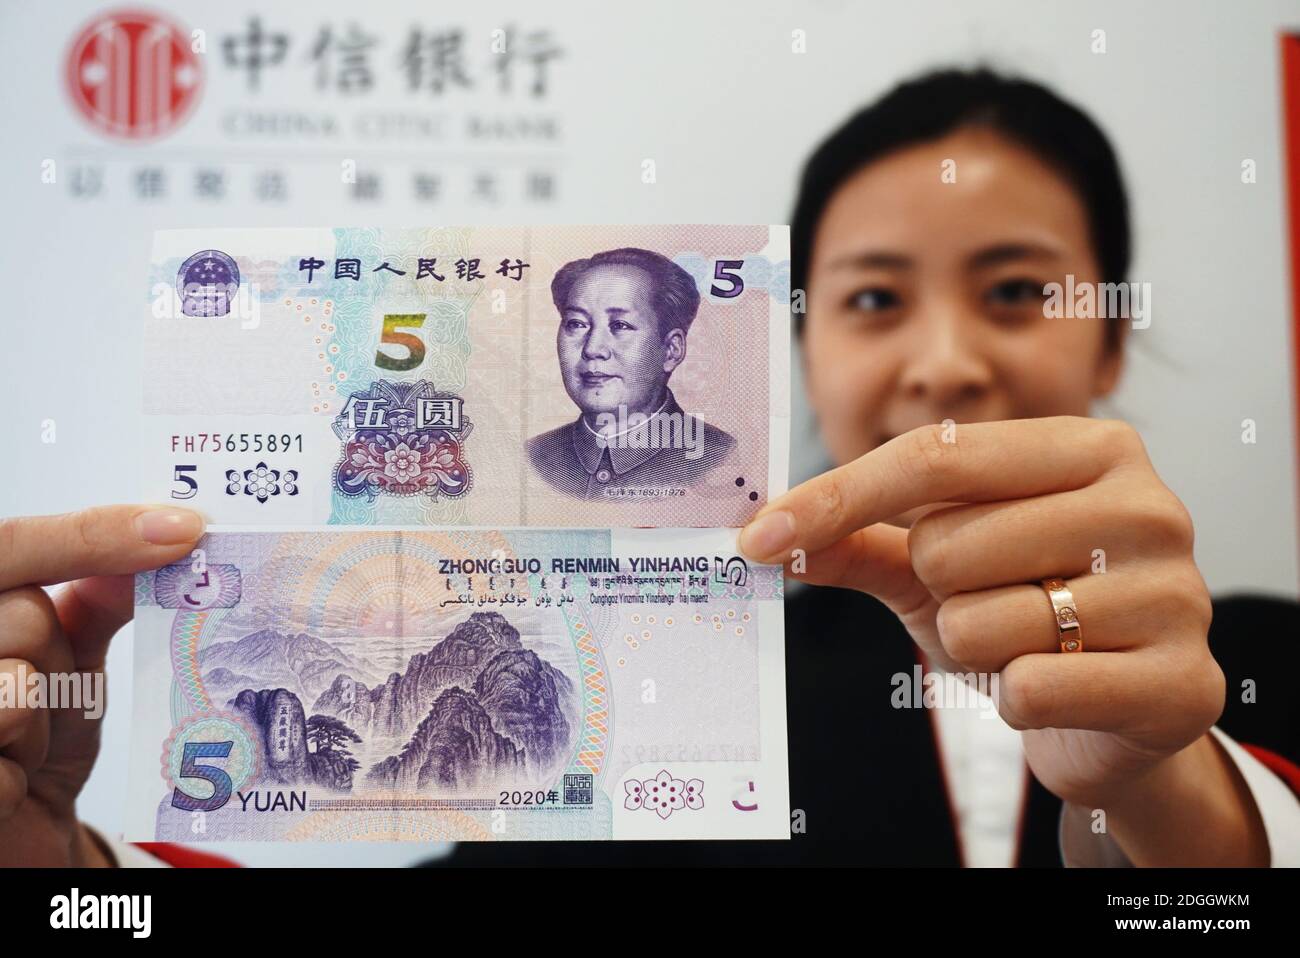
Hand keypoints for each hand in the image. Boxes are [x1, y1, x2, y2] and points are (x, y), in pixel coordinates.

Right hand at [0, 505, 203, 866]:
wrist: (19, 820)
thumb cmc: (41, 724)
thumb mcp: (70, 649)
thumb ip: (98, 593)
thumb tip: (166, 533)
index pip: (13, 543)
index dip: (93, 534)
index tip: (185, 529)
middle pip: (23, 613)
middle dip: (54, 654)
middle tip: (44, 690)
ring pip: (14, 688)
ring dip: (39, 723)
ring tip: (24, 741)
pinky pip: (3, 767)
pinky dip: (21, 775)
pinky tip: (12, 781)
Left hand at [739, 417, 1224, 812]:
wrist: (1116, 717)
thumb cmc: (1029, 618)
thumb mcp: (939, 567)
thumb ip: (856, 540)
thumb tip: (763, 533)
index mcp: (1090, 449)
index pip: (935, 456)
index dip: (836, 497)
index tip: (756, 535)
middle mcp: (1145, 505)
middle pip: (949, 541)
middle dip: (940, 589)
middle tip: (991, 602)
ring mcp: (1174, 591)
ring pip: (983, 618)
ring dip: (977, 646)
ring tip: (1027, 645)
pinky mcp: (1183, 681)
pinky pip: (1030, 687)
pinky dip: (1016, 699)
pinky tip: (1056, 691)